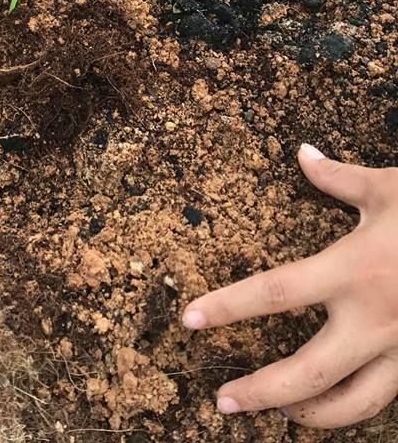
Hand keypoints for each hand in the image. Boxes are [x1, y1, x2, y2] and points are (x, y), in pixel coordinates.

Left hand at [182, 144, 397, 428]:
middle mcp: (373, 318)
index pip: (274, 292)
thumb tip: (303, 152)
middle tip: (222, 400)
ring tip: (277, 413)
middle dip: (258, 391)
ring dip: (307, 414)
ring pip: (349, 404)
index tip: (190, 318)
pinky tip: (332, 406)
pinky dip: (352, 409)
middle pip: (304, 372)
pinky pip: (383, 398)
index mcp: (352, 269)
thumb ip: (339, 178)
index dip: (228, 306)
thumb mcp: (388, 188)